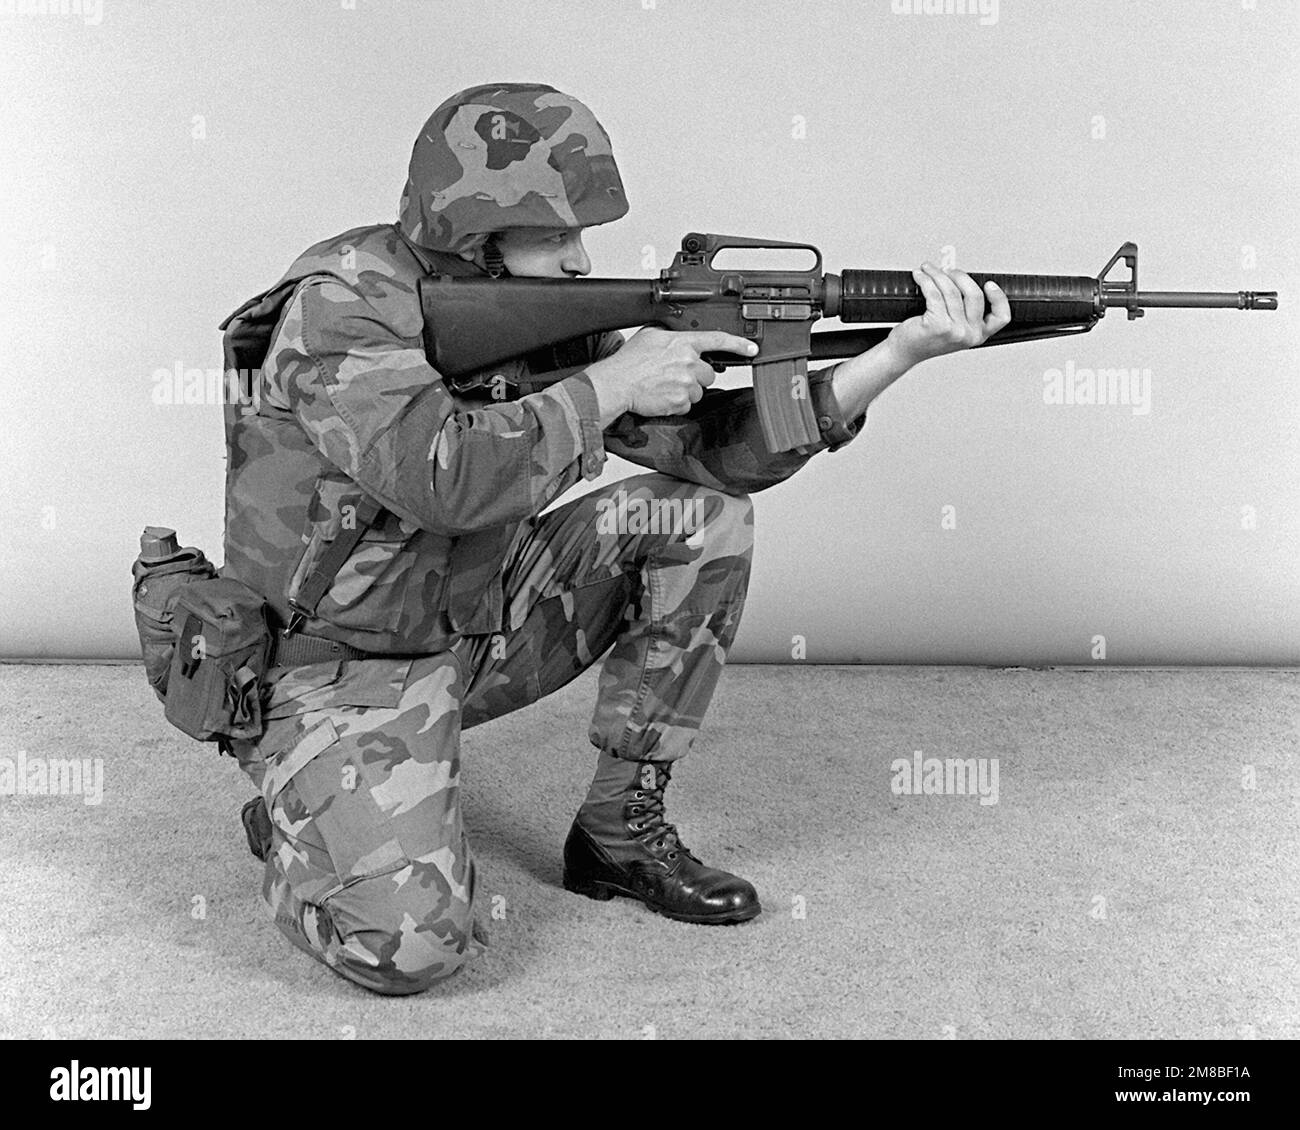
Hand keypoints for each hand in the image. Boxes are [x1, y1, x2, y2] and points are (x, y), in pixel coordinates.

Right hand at [586, 327, 756, 421]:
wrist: (617, 384)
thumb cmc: (629, 361)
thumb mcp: (650, 335)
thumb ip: (671, 333)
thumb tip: (679, 334)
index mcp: (683, 342)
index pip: (718, 340)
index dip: (739, 344)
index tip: (752, 348)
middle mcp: (688, 362)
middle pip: (709, 372)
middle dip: (696, 375)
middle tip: (676, 375)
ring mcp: (686, 383)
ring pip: (699, 390)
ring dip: (686, 390)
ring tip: (665, 385)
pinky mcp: (681, 402)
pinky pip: (687, 405)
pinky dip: (677, 403)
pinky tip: (662, 395)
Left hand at [884, 263, 1011, 370]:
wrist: (904, 352)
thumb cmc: (926, 337)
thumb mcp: (953, 327)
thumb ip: (963, 308)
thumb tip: (959, 276)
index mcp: (978, 335)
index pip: (1001, 317)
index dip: (998, 297)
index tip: (989, 284)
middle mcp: (969, 335)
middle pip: (974, 294)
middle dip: (959, 276)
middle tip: (947, 270)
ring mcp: (955, 331)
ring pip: (951, 291)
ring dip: (937, 274)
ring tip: (927, 269)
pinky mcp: (938, 325)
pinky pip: (934, 293)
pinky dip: (926, 280)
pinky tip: (920, 276)